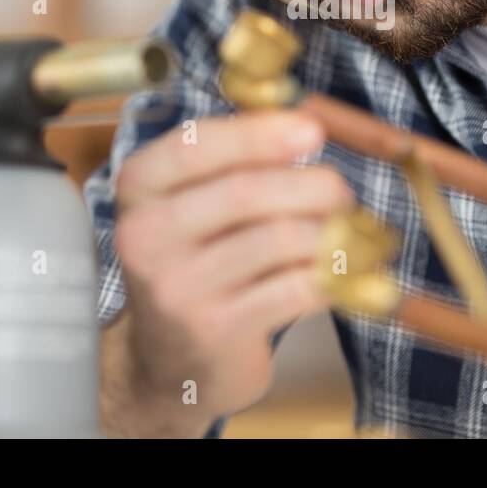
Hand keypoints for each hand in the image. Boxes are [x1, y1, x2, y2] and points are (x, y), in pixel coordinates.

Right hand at [109, 110, 351, 430]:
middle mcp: (146, 236)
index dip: (260, 134)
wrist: (168, 361)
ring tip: (346, 231)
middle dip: (311, 185)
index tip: (312, 130)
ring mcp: (179, 288)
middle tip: (340, 191)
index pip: (196, 145)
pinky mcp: (217, 332)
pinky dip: (333, 273)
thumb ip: (235, 160)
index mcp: (140, 187)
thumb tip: (305, 126)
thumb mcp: (192, 204)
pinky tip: (343, 270)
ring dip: (330, 230)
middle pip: (247, 191)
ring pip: (279, 239)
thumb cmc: (197, 262)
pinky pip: (296, 287)